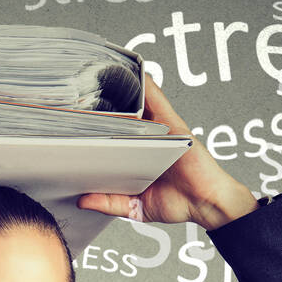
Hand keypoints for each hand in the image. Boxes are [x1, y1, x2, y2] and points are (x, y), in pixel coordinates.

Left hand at [76, 76, 257, 230]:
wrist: (206, 204)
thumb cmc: (179, 204)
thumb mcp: (136, 207)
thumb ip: (110, 203)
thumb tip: (82, 200)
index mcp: (138, 156)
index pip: (114, 136)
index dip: (96, 128)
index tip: (74, 123)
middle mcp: (149, 140)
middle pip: (124, 118)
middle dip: (105, 107)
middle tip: (81, 99)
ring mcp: (161, 131)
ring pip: (139, 105)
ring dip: (123, 91)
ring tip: (102, 79)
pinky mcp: (174, 126)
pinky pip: (159, 101)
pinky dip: (148, 87)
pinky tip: (137, 74)